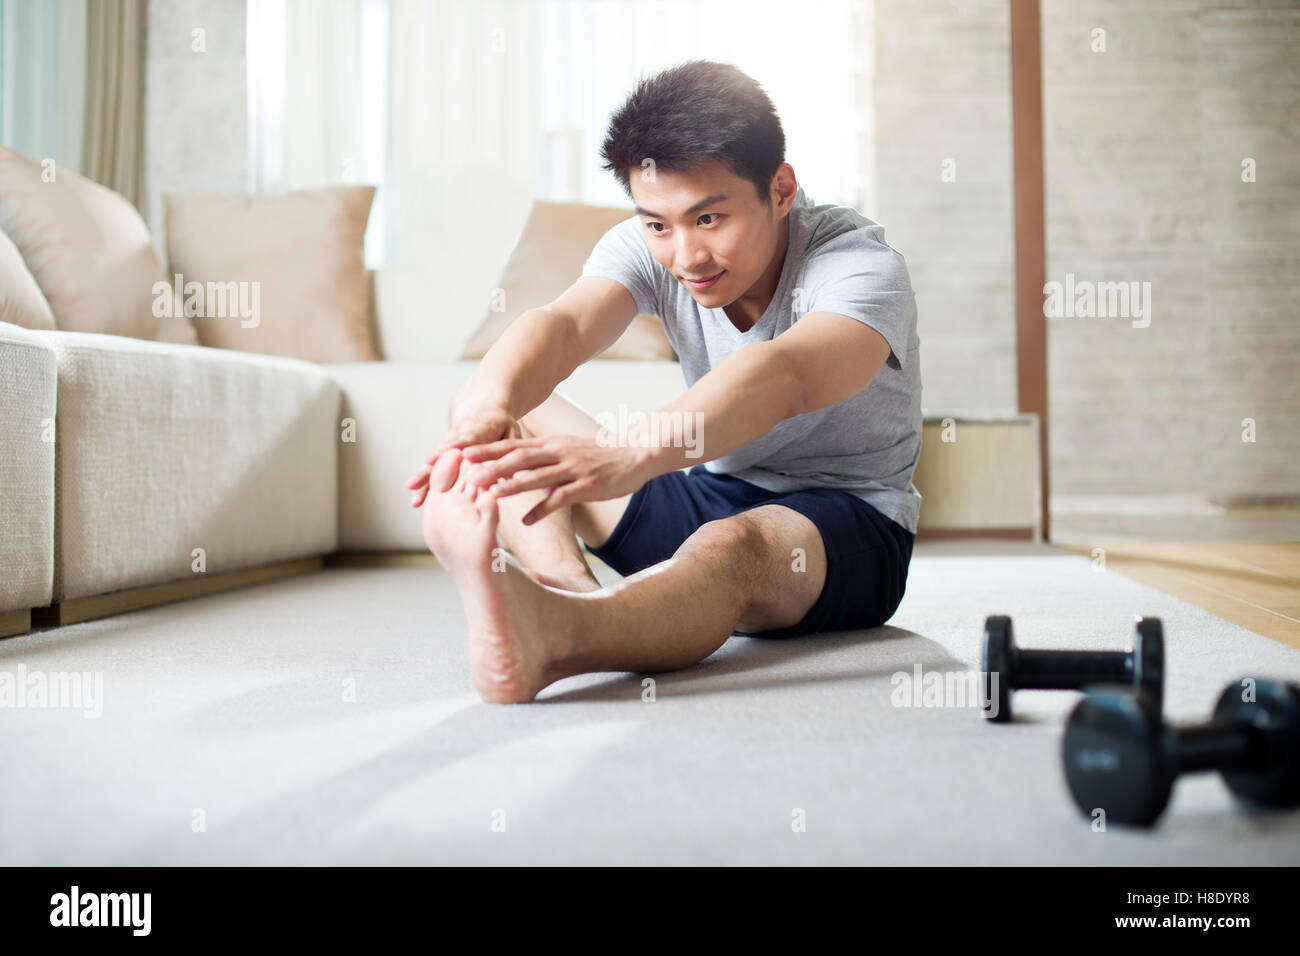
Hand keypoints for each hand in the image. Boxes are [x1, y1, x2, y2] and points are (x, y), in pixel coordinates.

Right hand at [407, 400, 519, 506]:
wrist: (483, 410)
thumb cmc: (500, 424)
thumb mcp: (511, 432)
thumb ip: (509, 451)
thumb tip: (508, 476)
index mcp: (476, 430)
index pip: (462, 440)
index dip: (449, 450)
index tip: (436, 459)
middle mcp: (456, 438)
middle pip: (440, 455)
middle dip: (429, 470)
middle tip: (414, 484)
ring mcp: (446, 447)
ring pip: (433, 465)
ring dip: (423, 482)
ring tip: (414, 501)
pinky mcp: (443, 456)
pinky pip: (433, 470)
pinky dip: (425, 484)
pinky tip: (417, 501)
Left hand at [459, 434, 654, 524]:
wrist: (633, 454)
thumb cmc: (597, 456)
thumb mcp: (566, 450)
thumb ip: (540, 458)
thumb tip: (513, 468)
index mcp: (550, 444)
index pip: (512, 445)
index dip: (488, 450)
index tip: (463, 454)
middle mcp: (557, 453)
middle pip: (519, 458)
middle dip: (492, 465)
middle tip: (468, 473)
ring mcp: (571, 468)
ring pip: (537, 476)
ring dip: (513, 485)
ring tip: (491, 494)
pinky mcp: (585, 484)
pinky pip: (559, 497)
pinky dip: (541, 509)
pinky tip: (526, 520)